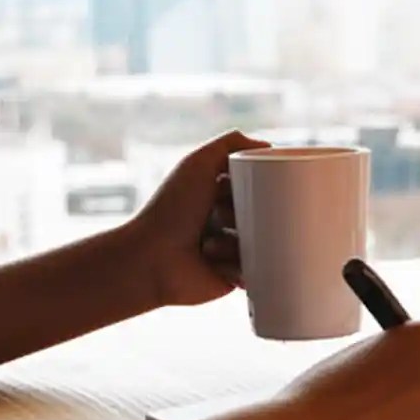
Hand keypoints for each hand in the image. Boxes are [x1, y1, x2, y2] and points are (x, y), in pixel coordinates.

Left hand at [126, 130, 268, 306]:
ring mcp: (231, 250)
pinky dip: (241, 266)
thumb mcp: (198, 163)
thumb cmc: (170, 209)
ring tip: (210, 245)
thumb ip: (230, 143)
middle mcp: (225, 221)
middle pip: (264, 213)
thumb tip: (268, 145)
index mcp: (217, 195)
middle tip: (220, 216)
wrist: (151, 260)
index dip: (254, 184)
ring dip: (240, 242)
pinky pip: (260, 269)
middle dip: (249, 213)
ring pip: (263, 241)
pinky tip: (217, 265)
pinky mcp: (236, 276)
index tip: (239, 187)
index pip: (256, 185)